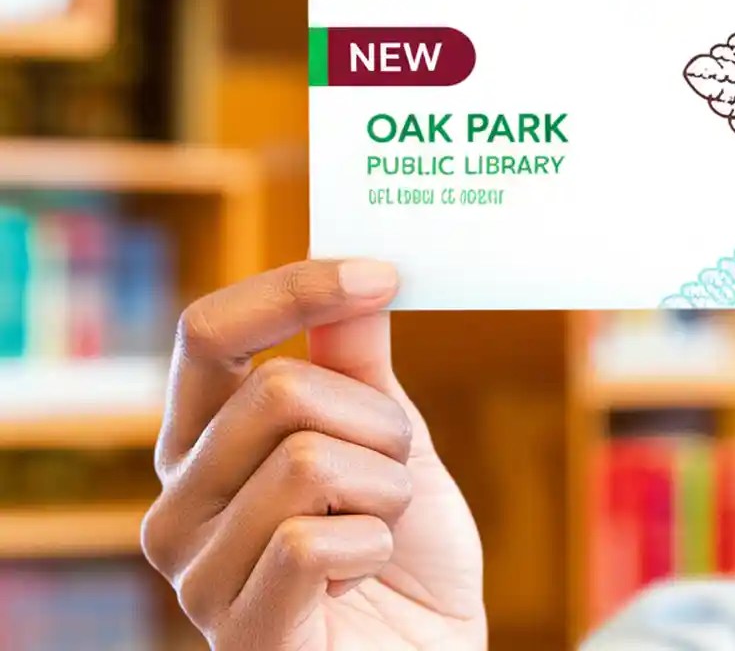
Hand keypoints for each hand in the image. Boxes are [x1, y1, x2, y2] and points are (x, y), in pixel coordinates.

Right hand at [141, 260, 484, 649]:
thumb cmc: (404, 552)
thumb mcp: (389, 439)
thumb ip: (359, 364)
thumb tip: (358, 272)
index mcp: (202, 444)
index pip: (207, 335)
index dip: (292, 290)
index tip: (378, 273)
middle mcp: (178, 503)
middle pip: (278, 390)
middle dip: (378, 423)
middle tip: (393, 472)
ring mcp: (198, 574)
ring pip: (308, 462)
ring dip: (386, 491)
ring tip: (379, 532)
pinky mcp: (240, 633)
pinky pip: (315, 542)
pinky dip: (374, 549)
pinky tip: (363, 580)